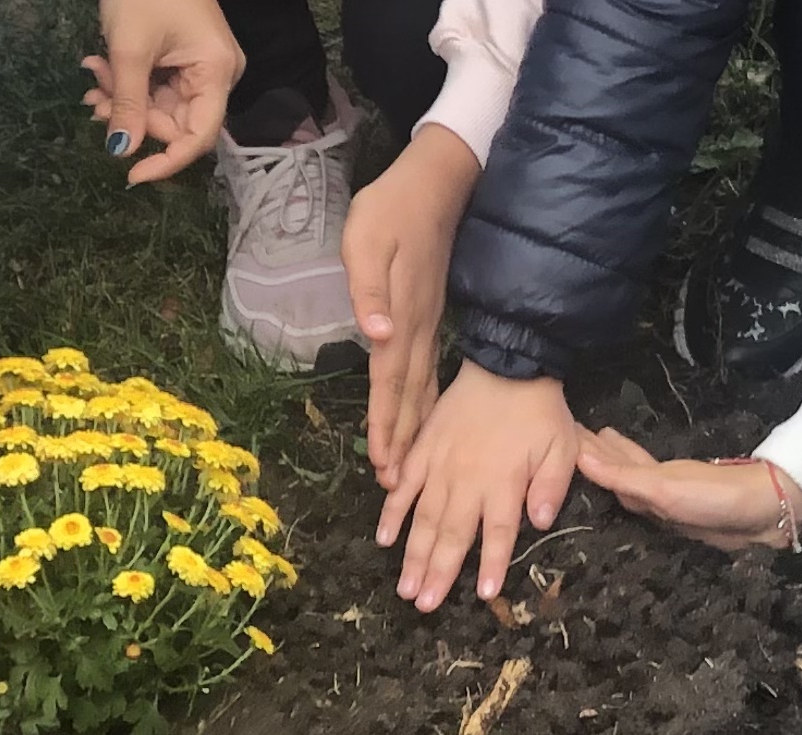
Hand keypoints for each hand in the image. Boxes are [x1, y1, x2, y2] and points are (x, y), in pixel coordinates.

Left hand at [86, 0, 245, 183]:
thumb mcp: (129, 50)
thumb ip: (128, 104)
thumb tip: (122, 151)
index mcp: (216, 71)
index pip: (199, 135)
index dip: (167, 161)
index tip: (131, 174)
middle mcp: (217, 74)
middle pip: (177, 121)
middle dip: (133, 116)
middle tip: (96, 99)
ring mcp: (201, 66)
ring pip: (161, 106)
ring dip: (125, 99)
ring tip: (95, 78)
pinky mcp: (184, 59)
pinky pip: (158, 87)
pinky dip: (129, 85)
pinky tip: (103, 73)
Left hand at [345, 125, 481, 491]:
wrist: (436, 182)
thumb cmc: (391, 208)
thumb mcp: (365, 240)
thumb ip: (368, 291)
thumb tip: (377, 336)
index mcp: (399, 318)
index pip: (388, 382)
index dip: (385, 424)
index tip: (384, 463)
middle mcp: (416, 329)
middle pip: (407, 396)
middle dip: (401, 441)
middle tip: (394, 485)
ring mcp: (426, 324)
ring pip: (420, 388)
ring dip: (413, 428)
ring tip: (406, 466)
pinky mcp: (429, 317)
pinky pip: (426, 370)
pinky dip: (422, 401)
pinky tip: (423, 419)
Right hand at [377, 365, 577, 611]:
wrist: (508, 363)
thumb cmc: (539, 410)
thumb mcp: (562, 446)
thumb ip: (551, 485)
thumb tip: (541, 522)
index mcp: (504, 481)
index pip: (498, 532)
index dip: (490, 564)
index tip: (482, 594)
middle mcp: (468, 479)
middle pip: (453, 533)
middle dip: (438, 572)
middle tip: (424, 605)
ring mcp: (441, 465)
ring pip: (425, 518)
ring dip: (413, 555)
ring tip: (405, 588)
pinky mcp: (423, 450)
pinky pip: (404, 486)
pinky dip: (392, 512)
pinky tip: (384, 539)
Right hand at [575, 427, 801, 552]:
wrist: (765, 513)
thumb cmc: (713, 497)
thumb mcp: (663, 487)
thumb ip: (623, 476)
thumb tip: (578, 458)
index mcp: (646, 474)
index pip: (605, 458)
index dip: (582, 449)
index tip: (557, 434)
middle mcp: (654, 484)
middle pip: (617, 466)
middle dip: (593, 456)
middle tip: (566, 447)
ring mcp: (668, 501)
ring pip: (630, 485)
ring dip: (609, 476)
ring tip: (588, 470)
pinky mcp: (681, 520)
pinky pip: (645, 507)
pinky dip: (630, 500)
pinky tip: (630, 504)